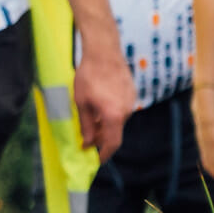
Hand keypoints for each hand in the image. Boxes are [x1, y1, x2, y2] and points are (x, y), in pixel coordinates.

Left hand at [71, 40, 136, 159]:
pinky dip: (111, 114)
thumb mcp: (82, 103)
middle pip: (115, 132)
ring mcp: (131, 102)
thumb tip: (87, 143)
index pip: (112, 143)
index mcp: (114, 116)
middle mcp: (126, 111)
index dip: (104, 155)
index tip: (96, 160)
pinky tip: (100, 106)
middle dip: (101, 139)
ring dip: (106, 125)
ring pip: (118, 121)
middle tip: (87, 140)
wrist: (104, 51)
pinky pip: (121, 110)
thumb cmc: (89, 76)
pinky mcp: (131, 93)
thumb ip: (86, 125)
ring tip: (91, 120)